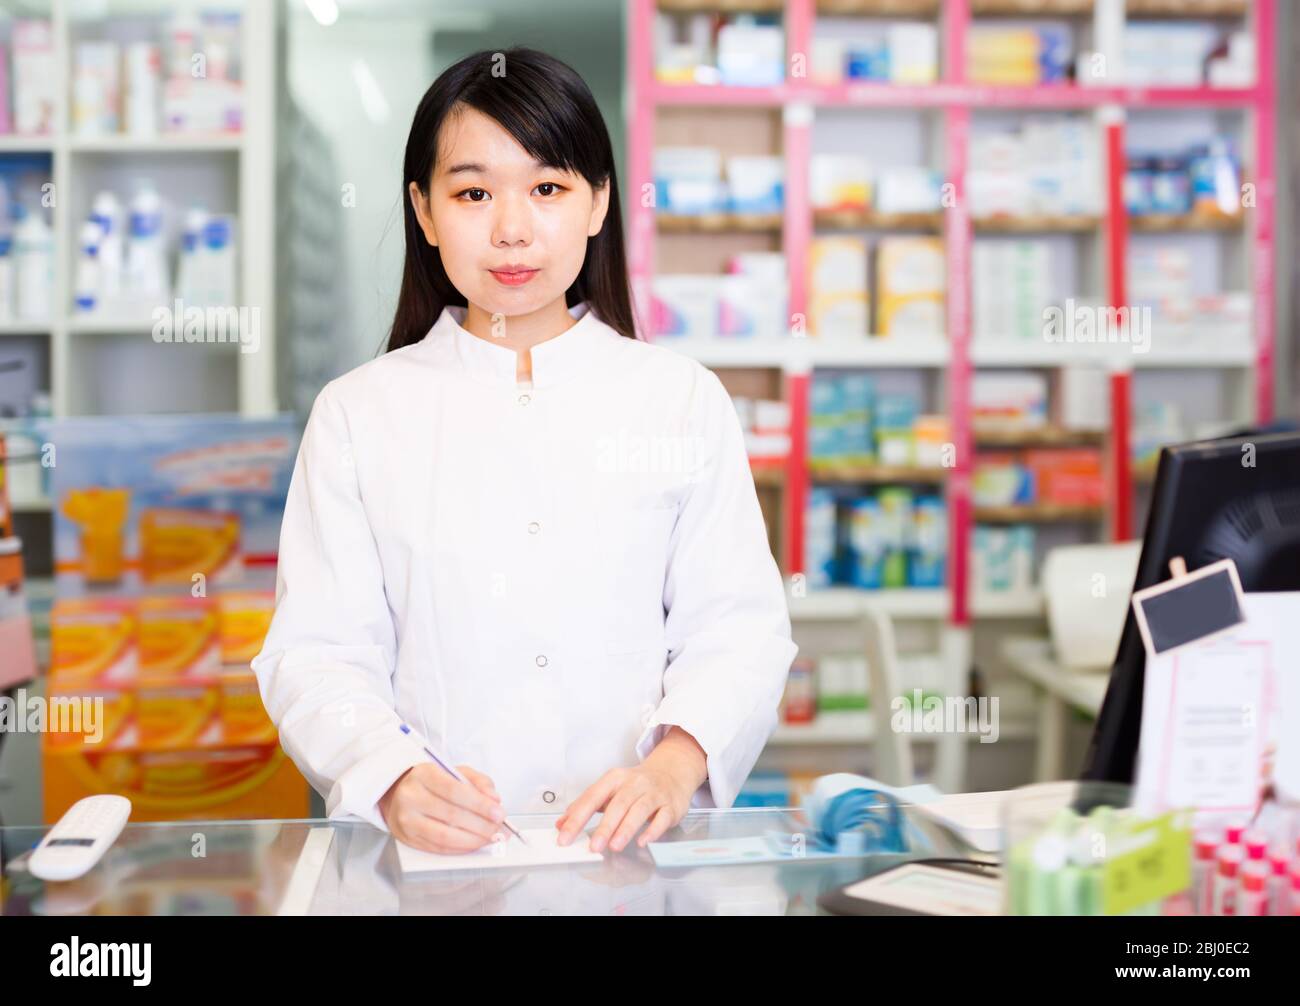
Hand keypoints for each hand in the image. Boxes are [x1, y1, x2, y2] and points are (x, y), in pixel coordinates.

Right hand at [378, 763, 505, 853]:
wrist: (399, 795)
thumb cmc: (432, 783)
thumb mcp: (455, 772)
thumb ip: (479, 781)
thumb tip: (494, 799)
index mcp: (424, 774)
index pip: (454, 790)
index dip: (479, 804)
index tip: (498, 813)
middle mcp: (411, 797)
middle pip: (451, 815)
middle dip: (481, 825)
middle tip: (499, 829)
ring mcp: (407, 820)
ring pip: (444, 835)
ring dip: (473, 840)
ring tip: (490, 838)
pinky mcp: (408, 838)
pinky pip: (438, 848)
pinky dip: (460, 848)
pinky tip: (474, 844)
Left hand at [556, 727, 706, 852]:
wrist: (671, 773)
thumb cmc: (635, 785)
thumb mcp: (609, 789)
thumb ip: (585, 805)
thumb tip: (561, 824)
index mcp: (614, 779)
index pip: (592, 797)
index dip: (577, 818)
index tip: (565, 836)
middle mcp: (634, 784)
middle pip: (618, 805)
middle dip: (605, 827)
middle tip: (593, 847)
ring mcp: (654, 794)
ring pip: (639, 810)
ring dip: (626, 829)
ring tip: (614, 846)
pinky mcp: (670, 806)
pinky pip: (662, 818)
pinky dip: (653, 830)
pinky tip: (643, 841)